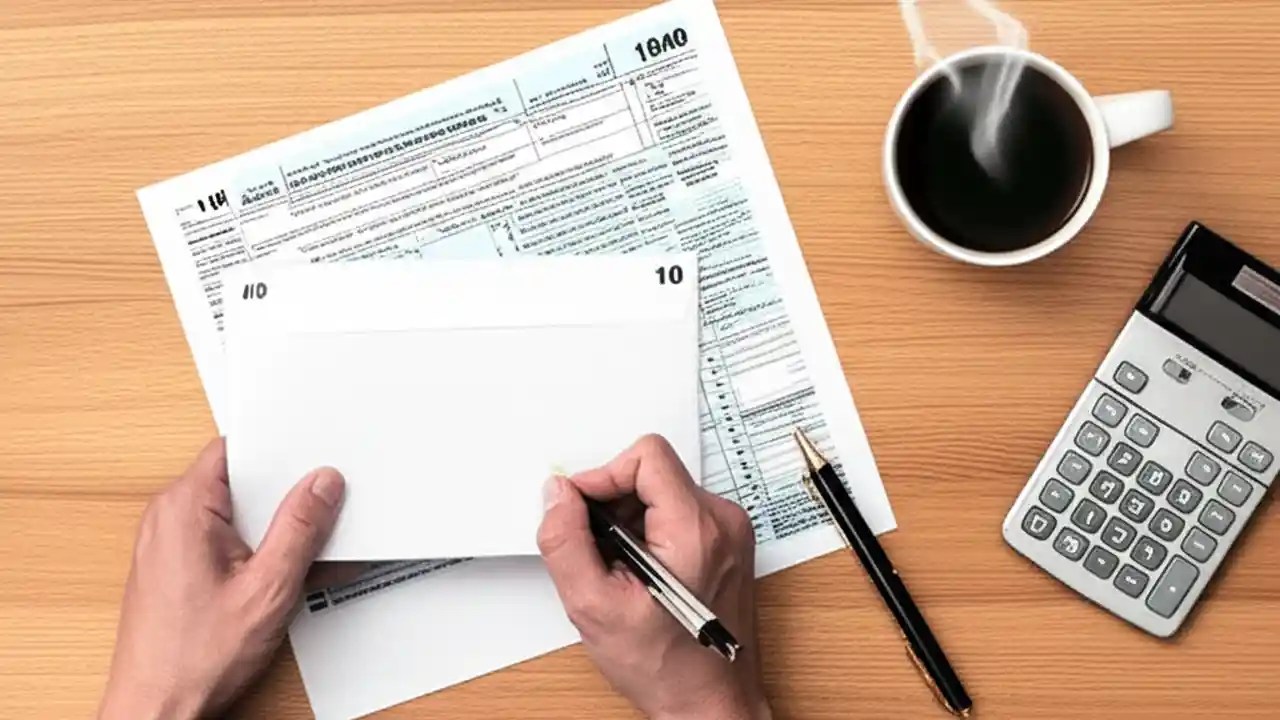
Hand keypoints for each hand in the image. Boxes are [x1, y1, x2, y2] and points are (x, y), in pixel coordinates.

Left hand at [98, 438, 345, 719]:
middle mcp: (167, 518)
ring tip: (297, 555)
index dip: (281, 452)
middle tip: (317, 517)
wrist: (155, 711)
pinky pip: (223, 537)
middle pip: (239, 480)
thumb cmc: (193, 659)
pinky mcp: (174, 565)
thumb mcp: (268, 588)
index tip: (314, 464)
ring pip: (234, 511)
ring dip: (269, 527)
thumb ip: (300, 528)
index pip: (238, 449)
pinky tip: (274, 575)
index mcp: (183, 508)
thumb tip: (322, 484)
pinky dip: (253, 548)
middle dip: (281, 496)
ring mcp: (167, 542)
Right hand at [538, 435, 768, 719]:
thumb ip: (566, 542)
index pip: (647, 456)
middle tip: (601, 554)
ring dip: (632, 522)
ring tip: (624, 572)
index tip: (583, 509)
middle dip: (615, 505)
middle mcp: (722, 522)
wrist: (711, 704)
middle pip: (653, 473)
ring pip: (663, 493)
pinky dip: (652, 534)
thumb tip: (557, 495)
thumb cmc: (668, 668)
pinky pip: (679, 514)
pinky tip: (644, 574)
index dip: (603, 476)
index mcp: (697, 529)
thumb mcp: (594, 606)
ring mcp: (731, 532)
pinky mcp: (729, 543)